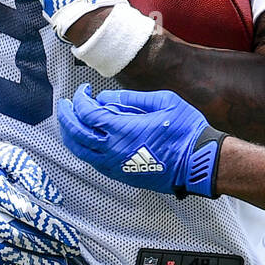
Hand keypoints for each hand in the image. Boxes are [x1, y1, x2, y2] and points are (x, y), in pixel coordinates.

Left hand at [57, 87, 224, 197]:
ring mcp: (115, 166)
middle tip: (65, 104)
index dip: (80, 99)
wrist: (198, 163)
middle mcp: (112, 150)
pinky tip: (86, 138)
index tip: (83, 90)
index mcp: (122, 130)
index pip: (87, 113)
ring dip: (70, 134)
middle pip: (76, 133)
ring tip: (70, 121)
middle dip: (66, 116)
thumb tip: (105, 99)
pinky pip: (92, 161)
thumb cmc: (186, 132)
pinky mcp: (120, 175)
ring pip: (80, 151)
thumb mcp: (163, 103)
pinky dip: (83, 147)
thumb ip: (130, 100)